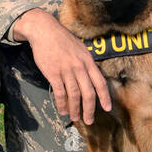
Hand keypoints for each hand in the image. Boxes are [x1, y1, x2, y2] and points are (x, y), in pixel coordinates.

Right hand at [11, 8, 111, 125]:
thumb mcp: (80, 48)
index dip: (105, 97)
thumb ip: (87, 62)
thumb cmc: (63, 39)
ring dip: (75, 109)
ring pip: (74, 96)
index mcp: (88, 61)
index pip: (100, 83)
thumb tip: (92, 76)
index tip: (107, 109)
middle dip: (89, 110)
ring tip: (75, 118)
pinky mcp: (53, 73)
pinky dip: (61, 104)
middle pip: (88, 93)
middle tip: (89, 121)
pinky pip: (59, 93)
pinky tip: (62, 110)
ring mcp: (66, 70)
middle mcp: (79, 67)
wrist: (44, 30)